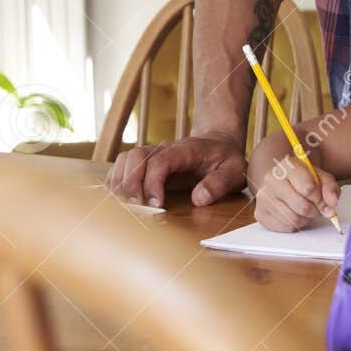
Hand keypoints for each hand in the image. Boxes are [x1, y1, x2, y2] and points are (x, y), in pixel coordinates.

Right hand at [103, 132, 247, 208]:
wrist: (219, 143)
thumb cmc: (226, 158)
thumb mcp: (233, 170)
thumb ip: (219, 183)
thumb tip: (199, 198)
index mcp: (185, 150)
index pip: (160, 161)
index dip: (153, 182)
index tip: (157, 205)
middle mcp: (165, 149)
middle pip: (136, 157)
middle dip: (131, 183)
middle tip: (136, 208)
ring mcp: (154, 153)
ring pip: (126, 159)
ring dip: (121, 181)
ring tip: (125, 205)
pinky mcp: (148, 162)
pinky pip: (124, 165)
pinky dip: (117, 179)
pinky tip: (118, 197)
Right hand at [251, 151, 339, 232]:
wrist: (283, 181)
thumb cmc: (303, 179)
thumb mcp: (320, 176)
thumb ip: (330, 187)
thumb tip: (331, 204)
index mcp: (287, 166)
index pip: (308, 188)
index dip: (321, 199)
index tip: (325, 201)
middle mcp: (271, 179)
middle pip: (302, 207)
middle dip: (315, 211)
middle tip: (316, 207)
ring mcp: (264, 197)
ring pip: (294, 219)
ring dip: (306, 219)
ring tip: (305, 209)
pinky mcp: (261, 213)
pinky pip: (286, 227)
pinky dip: (295, 224)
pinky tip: (294, 213)